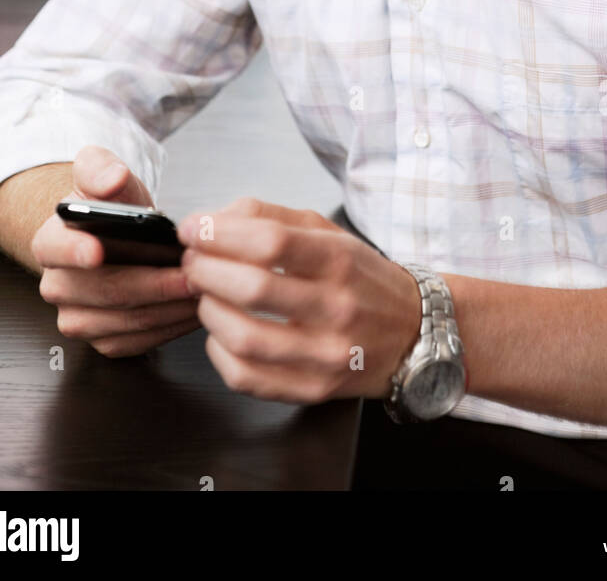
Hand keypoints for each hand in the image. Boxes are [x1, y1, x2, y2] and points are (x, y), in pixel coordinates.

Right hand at [32, 144, 199, 356]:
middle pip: (106, 290)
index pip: (56, 248)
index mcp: (49, 242)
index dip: (75, 251)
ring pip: (126, 321)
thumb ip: (101, 168)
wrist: (117, 237)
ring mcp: (77, 318)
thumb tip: (112, 178)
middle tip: (192, 273)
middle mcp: (57, 286)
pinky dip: (169, 328)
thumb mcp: (104, 175)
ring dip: (169, 308)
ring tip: (202, 289)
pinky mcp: (102, 340)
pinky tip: (193, 309)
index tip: (98, 251)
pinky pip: (138, 342)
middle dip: (154, 283)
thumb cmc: (112, 207)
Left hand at [177, 197, 422, 402]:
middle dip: (205, 269)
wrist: (413, 332)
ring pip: (244, 337)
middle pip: (253, 288)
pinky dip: (219, 352)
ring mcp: (326, 354)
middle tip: (193, 260)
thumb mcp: (327, 232)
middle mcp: (337, 307)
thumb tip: (212, 221)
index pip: (270, 241)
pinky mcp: (313, 389)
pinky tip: (221, 334)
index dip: (220, 232)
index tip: (193, 228)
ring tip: (206, 295)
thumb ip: (270, 217)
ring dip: (208, 310)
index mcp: (340, 260)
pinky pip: (247, 378)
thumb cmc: (362, 278)